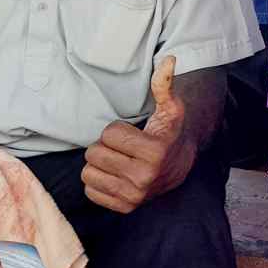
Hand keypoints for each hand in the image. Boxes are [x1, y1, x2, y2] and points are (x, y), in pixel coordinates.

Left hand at [82, 57, 196, 212]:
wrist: (179, 165)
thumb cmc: (169, 132)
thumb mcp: (170, 107)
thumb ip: (164, 84)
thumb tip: (168, 60)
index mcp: (154, 152)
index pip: (108, 134)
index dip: (117, 130)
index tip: (133, 134)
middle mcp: (144, 177)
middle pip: (94, 154)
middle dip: (106, 147)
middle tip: (123, 148)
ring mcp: (133, 196)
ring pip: (88, 173)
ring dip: (100, 164)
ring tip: (119, 161)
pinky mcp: (124, 207)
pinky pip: (90, 191)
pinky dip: (99, 181)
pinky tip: (116, 175)